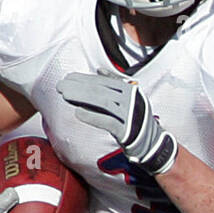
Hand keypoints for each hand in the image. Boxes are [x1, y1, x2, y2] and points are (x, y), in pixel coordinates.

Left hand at [56, 71, 177, 173]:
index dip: (85, 79)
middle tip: (61, 85)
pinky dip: (93, 116)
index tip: (68, 78)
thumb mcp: (129, 98)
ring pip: (103, 103)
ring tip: (66, 95)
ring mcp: (130, 115)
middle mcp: (131, 100)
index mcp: (130, 89)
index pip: (103, 82)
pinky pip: (108, 122)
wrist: (153, 143)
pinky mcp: (127, 131)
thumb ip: (115, 83)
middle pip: (101, 91)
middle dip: (79, 87)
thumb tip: (99, 69)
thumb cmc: (137, 120)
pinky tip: (78, 112)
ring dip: (82, 98)